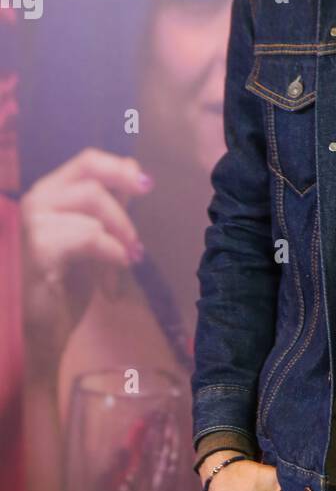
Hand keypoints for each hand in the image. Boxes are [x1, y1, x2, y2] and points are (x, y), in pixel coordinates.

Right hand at [20, 149, 152, 366]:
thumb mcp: (92, 235)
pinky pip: (89, 237)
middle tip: (135, 245)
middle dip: (123, 215)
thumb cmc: (66, 283)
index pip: (87, 160)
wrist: (42, 329)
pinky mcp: (38, 248)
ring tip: (122, 265)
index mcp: (48, 193)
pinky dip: (111, 255)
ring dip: (118, 239)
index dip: (120, 168)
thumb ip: (107, 204)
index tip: (147, 185)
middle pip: (93, 183)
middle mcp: (35, 201)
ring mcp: (32, 223)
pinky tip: (111, 282)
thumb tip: (133, 168)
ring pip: (93, 209)